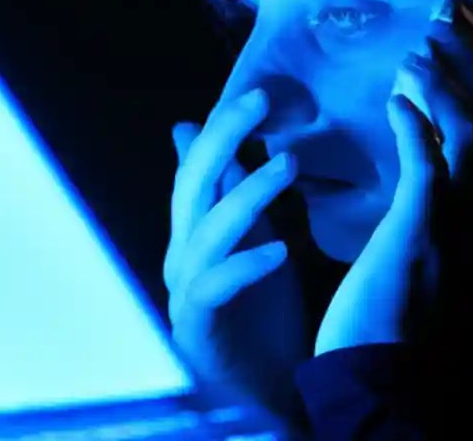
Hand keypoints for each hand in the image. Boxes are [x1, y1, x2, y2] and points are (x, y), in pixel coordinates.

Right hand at [164, 89, 309, 417]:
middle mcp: (183, 254)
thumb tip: (189, 125)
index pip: (200, 165)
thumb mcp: (247, 232)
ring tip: (289, 163)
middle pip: (193, 185)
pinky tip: (280, 250)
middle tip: (261, 100)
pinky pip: (216, 288)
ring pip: (207, 231)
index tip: (258, 88)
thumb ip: (226, 183)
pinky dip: (246, 266)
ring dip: (247, 194)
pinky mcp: (200, 327)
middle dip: (224, 138)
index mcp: (195, 229)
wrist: (269, 385)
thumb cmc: (261, 310)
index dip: (223, 125)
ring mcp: (187, 291)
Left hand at [315, 0, 472, 355]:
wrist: (389, 376)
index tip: (465, 25)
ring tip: (415, 55)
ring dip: (447, 84)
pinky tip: (397, 104)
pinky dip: (417, 129)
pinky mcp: (422, 239)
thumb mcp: (442, 240)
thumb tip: (426, 125)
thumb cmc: (407, 307)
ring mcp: (465, 227)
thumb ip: (442, 186)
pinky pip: (430, 170)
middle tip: (439, 22)